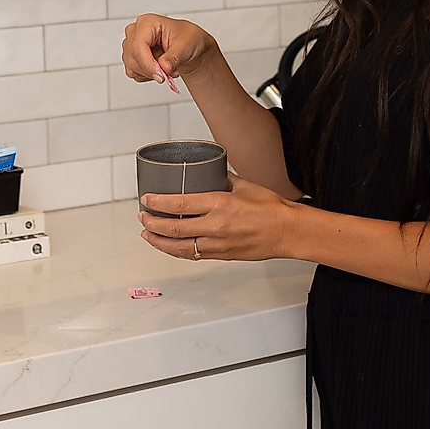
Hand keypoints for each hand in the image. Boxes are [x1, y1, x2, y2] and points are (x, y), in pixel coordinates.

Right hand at [122, 13, 215, 89]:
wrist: (190, 46)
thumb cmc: (188, 38)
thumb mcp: (186, 44)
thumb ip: (173, 56)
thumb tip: (163, 67)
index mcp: (147, 23)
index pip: (138, 46)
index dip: (148, 64)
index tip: (161, 76)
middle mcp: (136, 32)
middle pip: (132, 58)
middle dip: (151, 70)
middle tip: (170, 71)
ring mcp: (131, 45)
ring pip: (131, 67)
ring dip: (151, 73)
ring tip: (168, 67)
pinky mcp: (132, 57)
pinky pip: (133, 73)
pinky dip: (148, 75)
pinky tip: (159, 68)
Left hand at [138, 174, 298, 261]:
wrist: (286, 231)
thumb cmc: (270, 207)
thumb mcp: (243, 185)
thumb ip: (222, 180)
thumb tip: (209, 172)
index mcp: (219, 204)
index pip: (179, 205)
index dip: (158, 203)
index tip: (146, 199)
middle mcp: (215, 226)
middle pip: (173, 229)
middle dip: (152, 223)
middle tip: (143, 215)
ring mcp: (217, 244)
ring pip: (179, 247)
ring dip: (158, 241)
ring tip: (147, 233)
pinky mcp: (221, 256)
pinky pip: (192, 255)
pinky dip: (176, 250)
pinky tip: (168, 246)